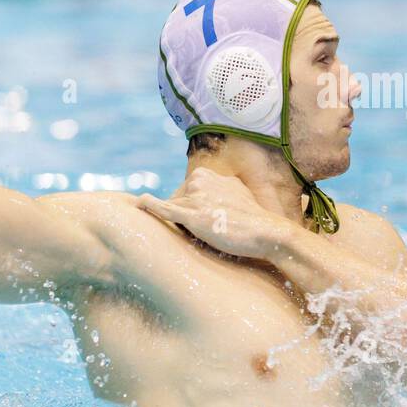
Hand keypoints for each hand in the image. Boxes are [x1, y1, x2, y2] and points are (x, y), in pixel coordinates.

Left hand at [137, 168, 290, 259]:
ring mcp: (195, 197)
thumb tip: (218, 193)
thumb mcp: (238, 193)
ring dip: (179, 222)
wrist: (267, 232)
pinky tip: (140, 203)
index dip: (192, 208)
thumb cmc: (253, 218)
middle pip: (177, 199)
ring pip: (173, 208)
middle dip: (184, 214)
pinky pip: (165, 210)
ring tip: (202, 232)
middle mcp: (200, 181)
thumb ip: (222, 189)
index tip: (205, 220)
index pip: (187, 191)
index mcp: (209, 175)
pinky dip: (151, 206)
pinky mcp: (193, 216)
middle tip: (208, 229)